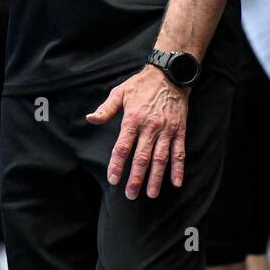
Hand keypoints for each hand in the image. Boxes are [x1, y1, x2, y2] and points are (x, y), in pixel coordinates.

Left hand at [87, 65, 187, 199]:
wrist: (169, 74)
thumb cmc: (141, 85)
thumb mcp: (119, 92)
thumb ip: (105, 109)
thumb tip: (90, 119)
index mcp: (132, 119)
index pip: (122, 146)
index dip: (117, 164)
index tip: (113, 179)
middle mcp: (150, 127)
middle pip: (142, 157)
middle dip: (136, 178)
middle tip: (131, 195)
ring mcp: (166, 130)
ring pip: (161, 158)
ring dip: (156, 178)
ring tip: (151, 194)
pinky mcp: (179, 130)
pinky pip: (179, 152)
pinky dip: (178, 168)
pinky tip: (176, 182)